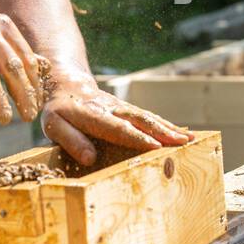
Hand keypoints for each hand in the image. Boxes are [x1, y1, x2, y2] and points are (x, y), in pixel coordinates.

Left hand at [39, 66, 191, 165]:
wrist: (67, 84)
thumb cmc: (59, 111)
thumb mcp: (53, 126)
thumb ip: (71, 141)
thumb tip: (90, 159)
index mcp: (93, 115)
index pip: (118, 128)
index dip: (136, 138)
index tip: (154, 146)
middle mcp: (113, 109)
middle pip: (140, 120)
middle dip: (162, 132)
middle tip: (182, 143)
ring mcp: (123, 108)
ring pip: (148, 117)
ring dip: (169, 128)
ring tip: (189, 139)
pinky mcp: (129, 110)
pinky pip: (149, 117)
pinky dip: (167, 125)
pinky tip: (181, 133)